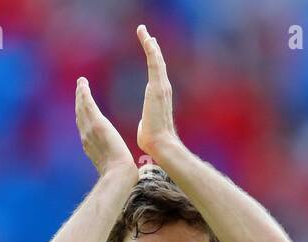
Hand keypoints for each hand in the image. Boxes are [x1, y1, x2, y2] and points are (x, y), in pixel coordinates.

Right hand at [75, 76, 134, 178]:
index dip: (82, 116)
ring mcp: (90, 130)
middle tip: (79, 88)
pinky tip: (83, 84)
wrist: (118, 174)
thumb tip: (118, 162)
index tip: (82, 107)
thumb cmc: (119, 174)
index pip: (84, 127)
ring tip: (81, 82)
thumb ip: (112, 159)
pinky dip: (84, 93)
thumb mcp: (113, 165)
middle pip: (80, 115)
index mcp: (90, 146)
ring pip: (81, 108)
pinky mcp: (97, 124)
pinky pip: (88, 105)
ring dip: (80, 94)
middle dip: (78, 101)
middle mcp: (86, 137)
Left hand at [136, 25, 179, 158]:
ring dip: (150, 45)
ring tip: (144, 32)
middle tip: (146, 34)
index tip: (150, 48)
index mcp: (159, 97)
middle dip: (152, 48)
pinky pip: (154, 64)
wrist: (160, 144)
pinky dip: (151, 50)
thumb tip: (145, 124)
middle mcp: (163, 89)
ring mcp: (162, 87)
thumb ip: (147, 120)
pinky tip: (148, 39)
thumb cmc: (152, 140)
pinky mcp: (158, 88)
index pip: (156, 74)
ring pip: (156, 61)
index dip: (153, 60)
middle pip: (157, 63)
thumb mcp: (147, 125)